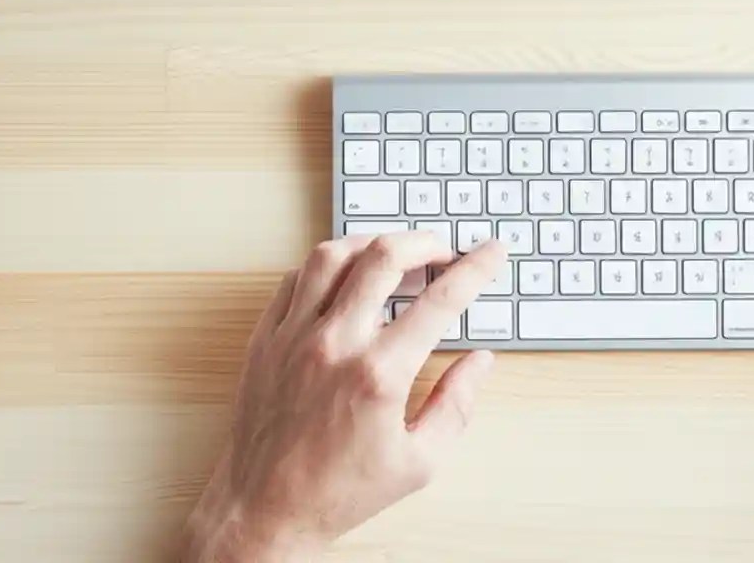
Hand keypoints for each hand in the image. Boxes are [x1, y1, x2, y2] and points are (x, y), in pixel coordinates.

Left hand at [182, 232, 506, 562]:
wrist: (263, 510)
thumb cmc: (338, 492)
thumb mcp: (420, 462)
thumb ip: (456, 405)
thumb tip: (480, 362)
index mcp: (379, 375)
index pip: (440, 300)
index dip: (475, 268)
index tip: (490, 253)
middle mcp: (334, 345)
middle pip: (384, 257)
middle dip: (424, 242)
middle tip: (443, 250)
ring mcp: (293, 338)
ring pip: (332, 255)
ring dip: (371, 243)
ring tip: (394, 251)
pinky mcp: (265, 340)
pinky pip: (295, 279)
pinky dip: (326, 265)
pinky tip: (344, 276)